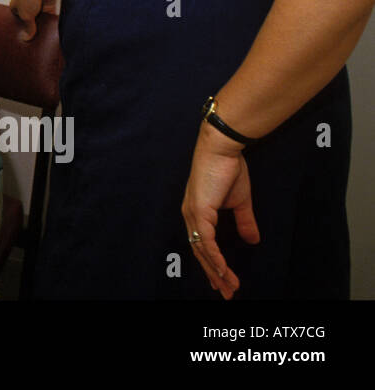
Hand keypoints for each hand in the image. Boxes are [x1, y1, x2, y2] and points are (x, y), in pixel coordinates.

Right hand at [9, 0, 57, 40]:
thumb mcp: (26, 15)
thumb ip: (28, 27)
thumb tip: (27, 39)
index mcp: (16, 8)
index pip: (18, 22)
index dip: (21, 31)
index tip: (24, 41)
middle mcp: (26, 8)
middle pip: (30, 23)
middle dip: (33, 30)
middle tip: (35, 44)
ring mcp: (37, 7)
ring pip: (40, 21)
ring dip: (42, 27)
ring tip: (44, 40)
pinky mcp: (48, 6)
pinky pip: (50, 17)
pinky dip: (51, 23)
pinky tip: (52, 32)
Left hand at [182, 124, 258, 299]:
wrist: (223, 150)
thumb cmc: (228, 170)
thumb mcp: (240, 202)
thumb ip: (244, 222)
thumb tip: (252, 239)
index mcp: (198, 214)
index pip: (204, 246)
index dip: (213, 265)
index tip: (223, 282)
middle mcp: (190, 216)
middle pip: (201, 253)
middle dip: (214, 275)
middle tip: (226, 293)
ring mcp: (193, 214)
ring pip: (203, 250)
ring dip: (216, 271)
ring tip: (229, 287)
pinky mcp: (199, 211)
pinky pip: (206, 240)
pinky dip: (214, 257)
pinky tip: (222, 270)